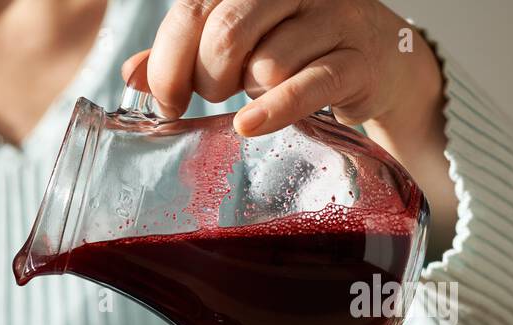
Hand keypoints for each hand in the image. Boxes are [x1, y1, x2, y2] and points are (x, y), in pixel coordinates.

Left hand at [124, 0, 434, 136]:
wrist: (380, 61)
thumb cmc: (297, 50)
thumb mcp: (237, 45)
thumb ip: (184, 55)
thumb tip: (132, 73)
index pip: (194, 9)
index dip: (169, 61)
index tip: (166, 99)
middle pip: (227, 32)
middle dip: (208, 78)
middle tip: (215, 95)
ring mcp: (332, 18)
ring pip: (266, 62)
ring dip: (252, 92)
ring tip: (261, 91)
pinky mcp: (358, 60)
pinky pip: (308, 83)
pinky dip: (275, 108)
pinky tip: (249, 124)